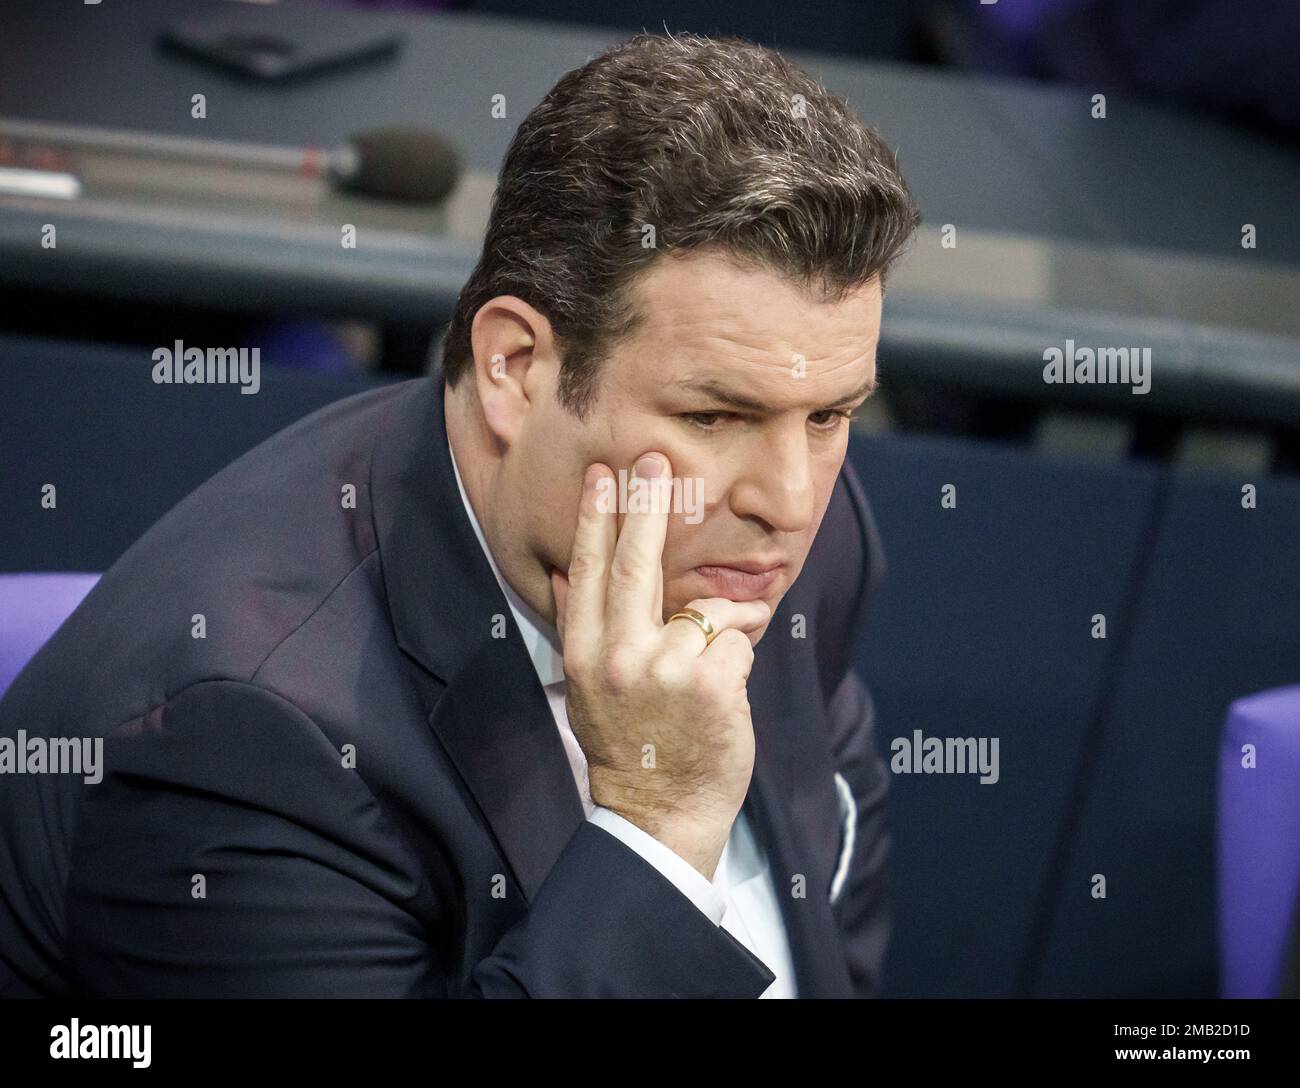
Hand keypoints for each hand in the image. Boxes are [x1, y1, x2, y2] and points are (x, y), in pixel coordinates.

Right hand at [551, 452, 770, 879]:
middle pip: (636, 562)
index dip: (597, 518)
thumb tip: (569, 574)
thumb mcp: (586, 691)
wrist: (659, 814)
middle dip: (647, 502)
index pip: (589, 571)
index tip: (604, 474)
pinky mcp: (709, 681)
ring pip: (704, 608)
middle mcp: (617, 655)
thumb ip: (583, 630)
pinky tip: (721, 698)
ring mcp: (663, 667)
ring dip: (718, 632)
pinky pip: (737, 640)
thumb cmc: (630, 746)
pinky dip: (739, 661)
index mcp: (584, 654)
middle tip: (657, 458)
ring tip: (704, 679)